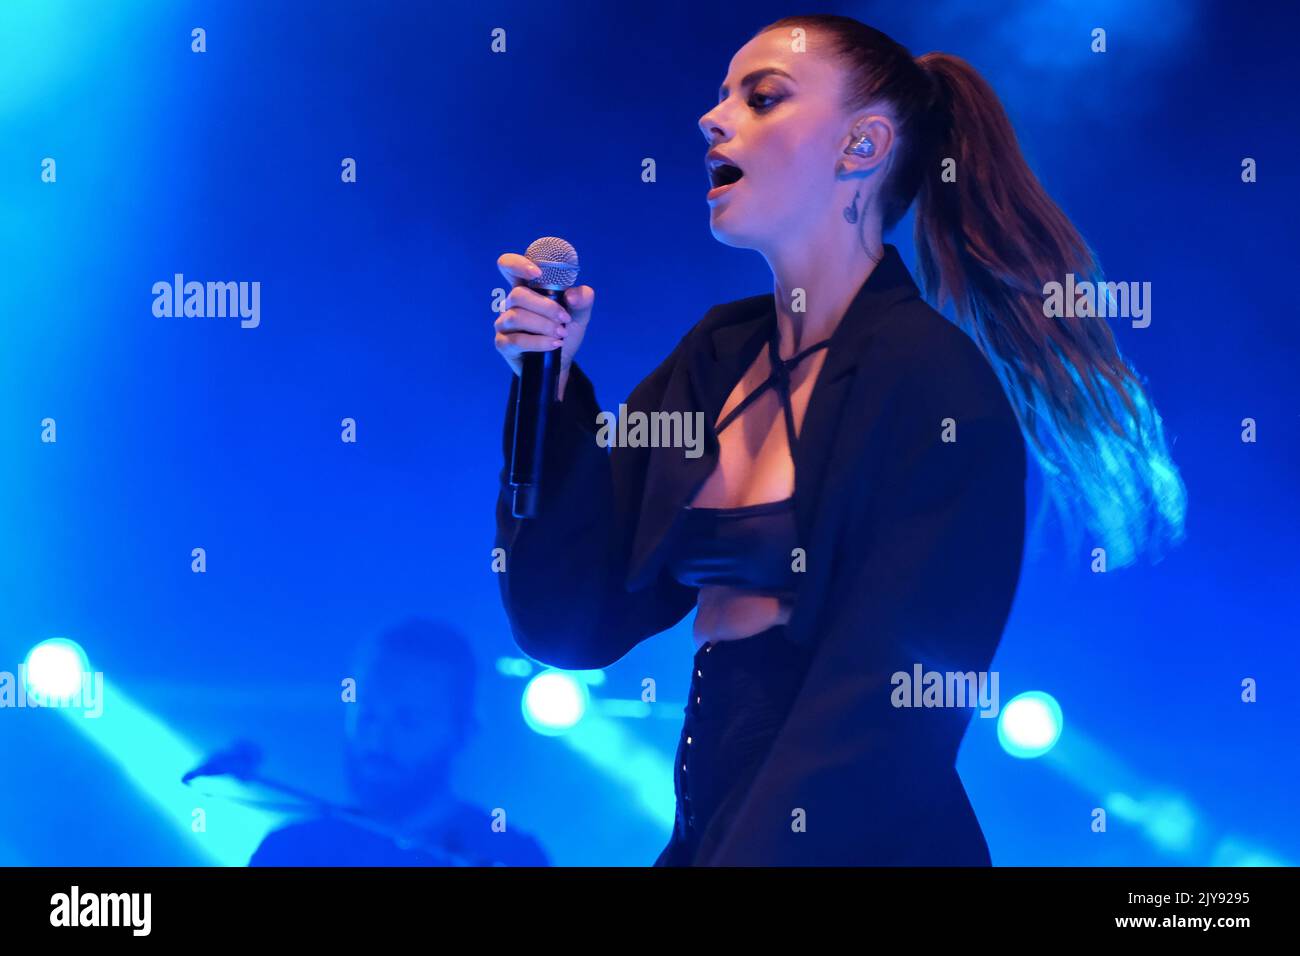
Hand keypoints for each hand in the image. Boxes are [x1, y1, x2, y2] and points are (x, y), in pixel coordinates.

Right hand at [494, 252, 594, 399]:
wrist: (561, 362)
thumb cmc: (565, 332)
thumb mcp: (580, 314)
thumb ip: (583, 299)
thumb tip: (572, 295)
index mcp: (526, 288)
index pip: (508, 266)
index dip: (517, 264)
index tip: (537, 273)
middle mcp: (511, 303)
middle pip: (518, 294)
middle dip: (546, 307)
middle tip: (564, 320)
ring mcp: (504, 324)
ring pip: (517, 317)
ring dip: (543, 326)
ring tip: (561, 334)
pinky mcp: (503, 343)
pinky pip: (516, 340)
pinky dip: (538, 342)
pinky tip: (553, 345)